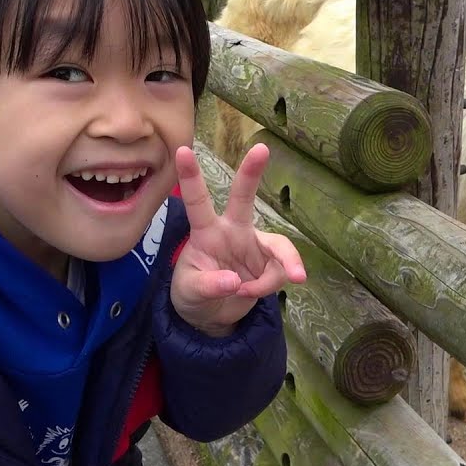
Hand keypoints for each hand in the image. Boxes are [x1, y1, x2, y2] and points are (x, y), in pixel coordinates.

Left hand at [171, 144, 305, 335]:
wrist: (212, 316)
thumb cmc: (192, 295)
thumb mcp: (190, 293)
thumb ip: (209, 286)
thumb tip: (235, 282)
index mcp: (206, 233)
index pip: (197, 202)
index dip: (191, 177)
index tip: (183, 150)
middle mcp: (233, 231)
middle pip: (244, 198)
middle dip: (252, 172)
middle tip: (262, 149)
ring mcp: (255, 245)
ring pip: (279, 245)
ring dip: (280, 267)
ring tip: (252, 291)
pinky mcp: (272, 263)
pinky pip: (282, 271)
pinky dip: (269, 286)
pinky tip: (252, 294)